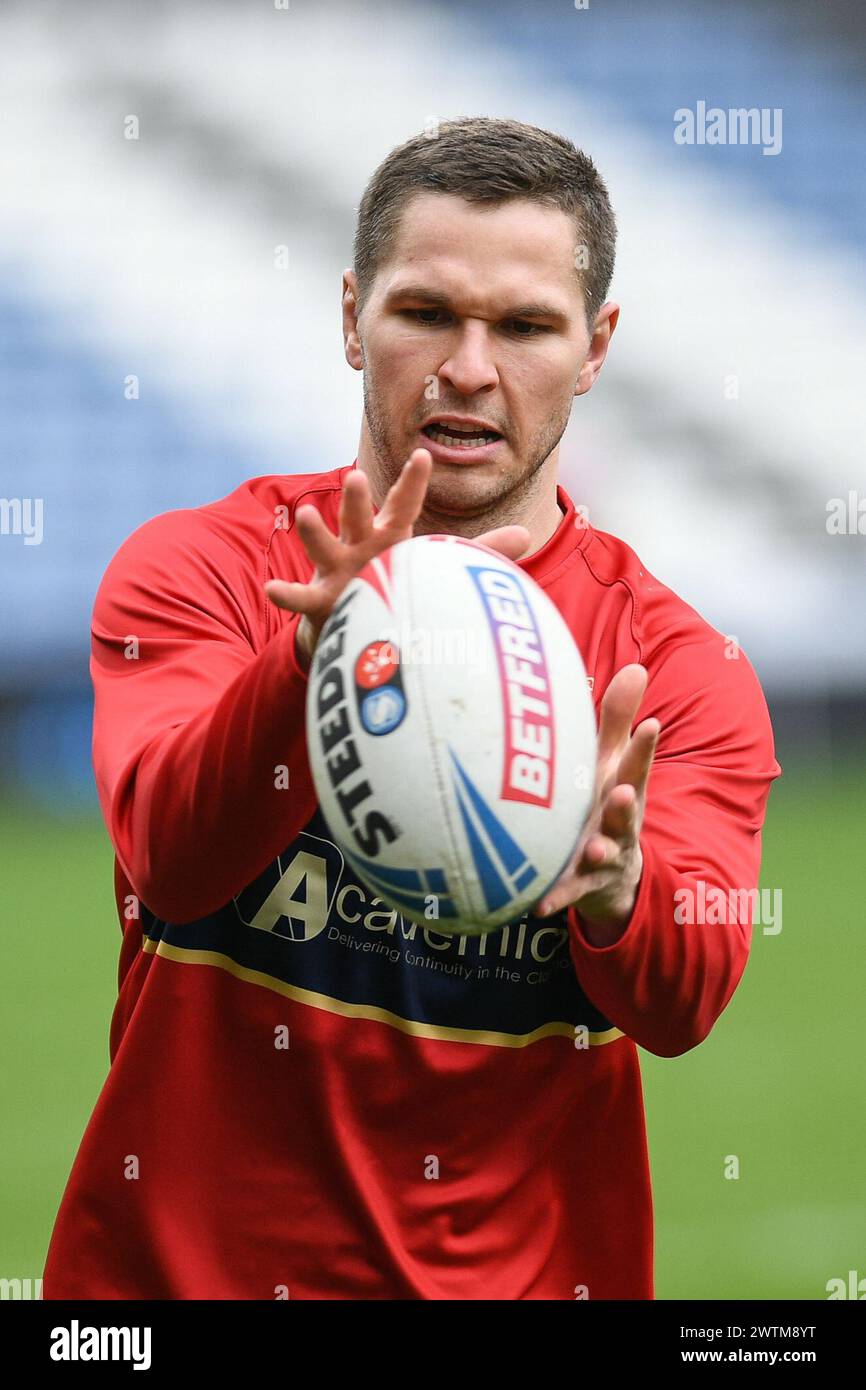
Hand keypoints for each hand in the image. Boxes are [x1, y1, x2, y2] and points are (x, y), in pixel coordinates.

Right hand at [265, 449, 529, 667]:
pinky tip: (272, 590)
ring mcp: (336, 568)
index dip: (412, 482)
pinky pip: (302, 598)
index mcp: (390, 535)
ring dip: (314, 532)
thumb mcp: (436, 565)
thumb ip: (477, 552)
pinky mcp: (321, 599)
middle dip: (357, 498)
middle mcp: (360, 544)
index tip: (422, 455)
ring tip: (306, 515)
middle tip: (358, 475)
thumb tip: (524, 535)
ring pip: (325, 545)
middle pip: (359, 516)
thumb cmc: (401, 585)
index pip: (403, 504)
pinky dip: (288, 594)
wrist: (362, 622)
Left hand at [534, 664, 660, 944]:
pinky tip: (537, 905)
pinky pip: (567, 894)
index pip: (636, 765)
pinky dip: (555, 898)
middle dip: (626, 802)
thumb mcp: (612, 764)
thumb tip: (636, 666)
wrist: (611, 877)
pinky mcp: (581, 886)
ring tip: (592, 848)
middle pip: (625, 811)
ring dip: (599, 850)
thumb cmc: (604, 804)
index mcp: (624, 789)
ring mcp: (602, 856)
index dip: (644, 747)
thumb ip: (618, 720)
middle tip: (622, 791)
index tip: (652, 724)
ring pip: (603, 853)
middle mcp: (619, 823)